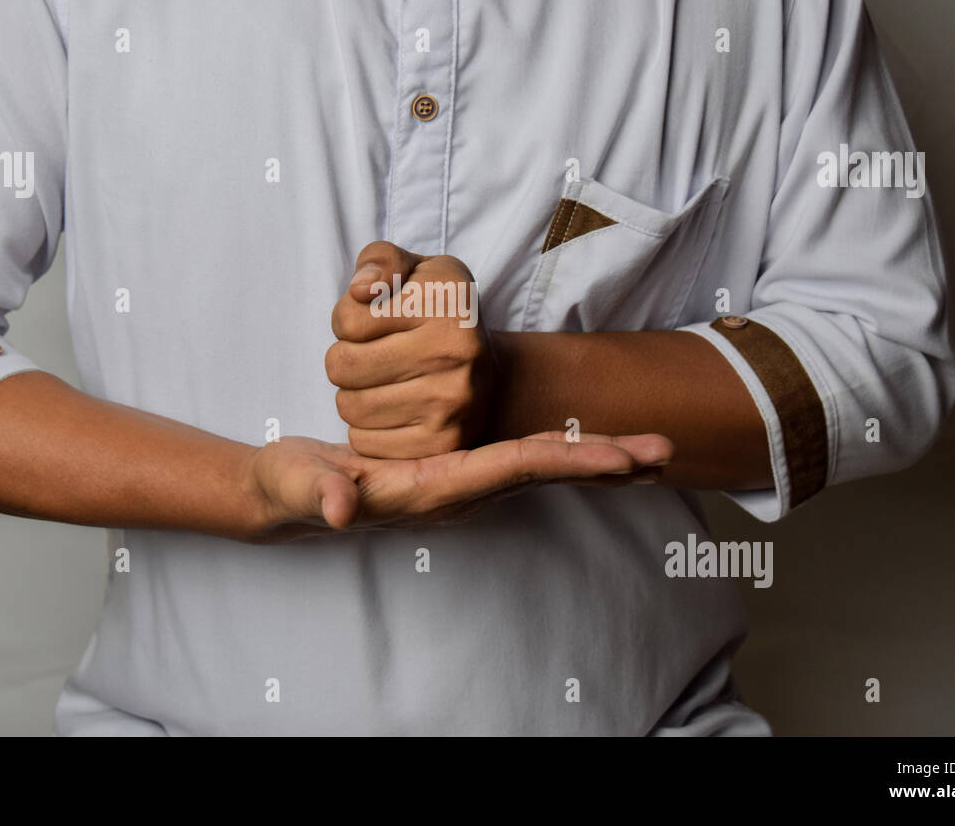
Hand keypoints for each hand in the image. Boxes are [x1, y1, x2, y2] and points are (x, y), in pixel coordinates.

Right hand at [242, 431, 673, 542]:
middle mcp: (459, 491)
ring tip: (651, 451)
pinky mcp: (457, 471)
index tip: (621, 457)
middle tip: (665, 450)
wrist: (288, 495)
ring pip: (540, 468)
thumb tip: (339, 507)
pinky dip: (565, 452)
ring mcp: (461, 483)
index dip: (568, 458)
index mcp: (433, 488)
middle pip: (544, 472)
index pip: (512, 469)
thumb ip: (317, 493)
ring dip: (596, 459)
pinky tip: (594, 447)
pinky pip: (523, 461)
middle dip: (605, 462)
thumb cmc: (294, 487)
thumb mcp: (299, 485)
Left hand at [327, 241, 494, 458]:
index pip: (346, 320)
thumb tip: (360, 289)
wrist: (489, 373)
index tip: (372, 322)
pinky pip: (365, 442)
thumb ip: (381, 260)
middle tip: (369, 356)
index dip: (347, 320)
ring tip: (380, 383)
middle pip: (342, 366)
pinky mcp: (442, 443)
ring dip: (353, 395)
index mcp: (445, 302)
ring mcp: (451, 402)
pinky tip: (390, 412)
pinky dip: (366, 429)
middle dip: (344, 359)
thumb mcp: (417, 269)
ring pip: (349, 407)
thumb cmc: (439, 314)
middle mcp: (454, 351)